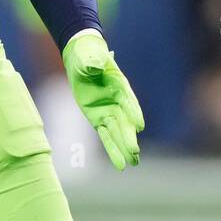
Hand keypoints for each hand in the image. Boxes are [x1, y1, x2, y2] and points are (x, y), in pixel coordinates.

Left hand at [63, 30, 143, 169]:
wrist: (82, 59)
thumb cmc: (87, 55)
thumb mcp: (88, 56)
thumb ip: (93, 62)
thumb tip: (95, 65)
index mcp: (119, 84)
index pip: (128, 101)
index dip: (133, 113)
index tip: (139, 126)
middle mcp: (118, 101)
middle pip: (125, 121)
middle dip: (129, 136)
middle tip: (134, 152)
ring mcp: (109, 111)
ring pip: (118, 132)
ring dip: (124, 147)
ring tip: (134, 163)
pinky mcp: (99, 119)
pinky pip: (106, 136)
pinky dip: (112, 150)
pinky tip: (120, 164)